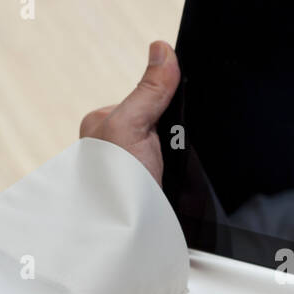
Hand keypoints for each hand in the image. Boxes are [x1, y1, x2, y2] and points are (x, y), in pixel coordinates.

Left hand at [79, 41, 179, 184]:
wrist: (121, 243)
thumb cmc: (110, 188)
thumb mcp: (130, 127)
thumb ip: (149, 91)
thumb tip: (162, 49)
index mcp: (107, 121)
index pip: (150, 97)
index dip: (170, 106)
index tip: (177, 121)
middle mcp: (119, 143)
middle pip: (166, 123)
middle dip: (177, 137)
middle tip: (167, 154)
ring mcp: (137, 168)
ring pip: (175, 151)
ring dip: (183, 161)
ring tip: (170, 175)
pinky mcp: (154, 191)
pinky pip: (180, 175)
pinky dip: (186, 181)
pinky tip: (178, 188)